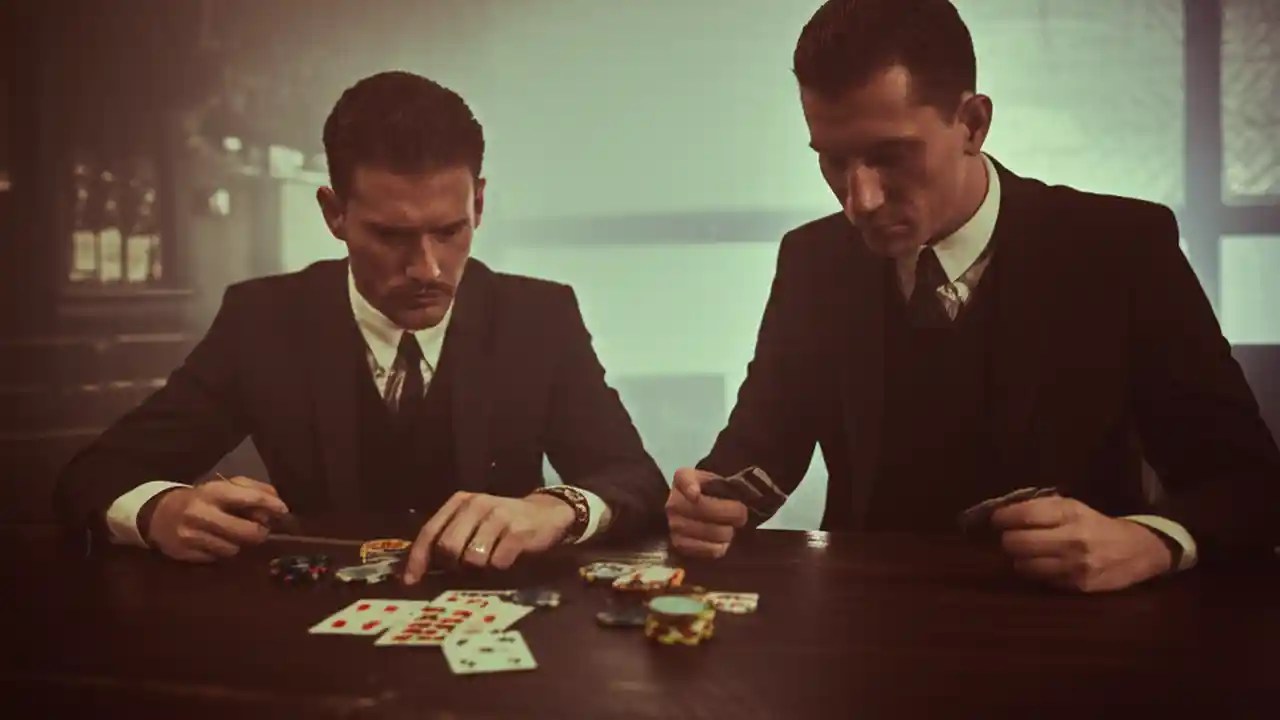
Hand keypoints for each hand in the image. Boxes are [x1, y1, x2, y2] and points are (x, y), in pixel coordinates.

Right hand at [144, 476, 288, 562]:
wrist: (158, 514)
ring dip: (239, 544)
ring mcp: (191, 536)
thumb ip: (251, 490)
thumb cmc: (201, 498)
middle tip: (261, 529)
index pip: (248, 498)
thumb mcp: (223, 487)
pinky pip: (216, 559)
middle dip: (259, 532)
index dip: (270, 505)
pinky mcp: (185, 554)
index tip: (283, 511)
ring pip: (233, 549)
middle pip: (246, 531)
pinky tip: (216, 542)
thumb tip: (276, 503)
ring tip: (233, 535)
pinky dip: (222, 552)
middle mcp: (200, 513)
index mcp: (212, 492)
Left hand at [402, 492, 575, 582]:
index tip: (410, 582)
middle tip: (467, 568)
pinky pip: (497, 563)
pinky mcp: (518, 531)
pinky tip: (508, 559)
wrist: (547, 513)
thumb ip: (450, 538)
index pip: (430, 531)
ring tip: (491, 560)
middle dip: (454, 565)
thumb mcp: (474, 522)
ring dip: (480, 568)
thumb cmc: (503, 523)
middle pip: (448, 547)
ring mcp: (498, 516)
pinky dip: (500, 568)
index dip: (417, 559)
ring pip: (472, 558)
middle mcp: (477, 505)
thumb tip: (420, 571)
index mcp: (460, 502)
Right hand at [666, 467, 747, 558]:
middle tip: (742, 516)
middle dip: (731, 513)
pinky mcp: (678, 543)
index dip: (689, 487)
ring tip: (731, 529)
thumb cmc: (713, 494)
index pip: (684, 480)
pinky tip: (723, 543)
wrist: (699, 511)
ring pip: (708, 531)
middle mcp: (674, 501)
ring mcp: (673, 523)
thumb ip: (730, 484)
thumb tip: (748, 494)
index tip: (696, 494)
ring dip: (726, 533)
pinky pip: (702, 548)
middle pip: (704, 509)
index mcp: (683, 478)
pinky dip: (717, 548)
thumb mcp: (719, 481)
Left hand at [992, 496, 1173, 592]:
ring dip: (1019, 559)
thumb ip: (1041, 507)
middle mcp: (1072, 539)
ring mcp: (1075, 566)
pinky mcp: (1077, 587)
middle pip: (1017, 543)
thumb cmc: (1097, 525)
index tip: (997, 519)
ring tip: (1026, 552)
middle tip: (1010, 537)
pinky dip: (1036, 572)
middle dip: (1007, 540)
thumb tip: (1004, 510)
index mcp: (1070, 514)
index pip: (1023, 515)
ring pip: (1023, 566)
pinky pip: (1041, 580)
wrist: (1139, 551)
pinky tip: (1043, 564)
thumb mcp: (1073, 507)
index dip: (1003, 518)